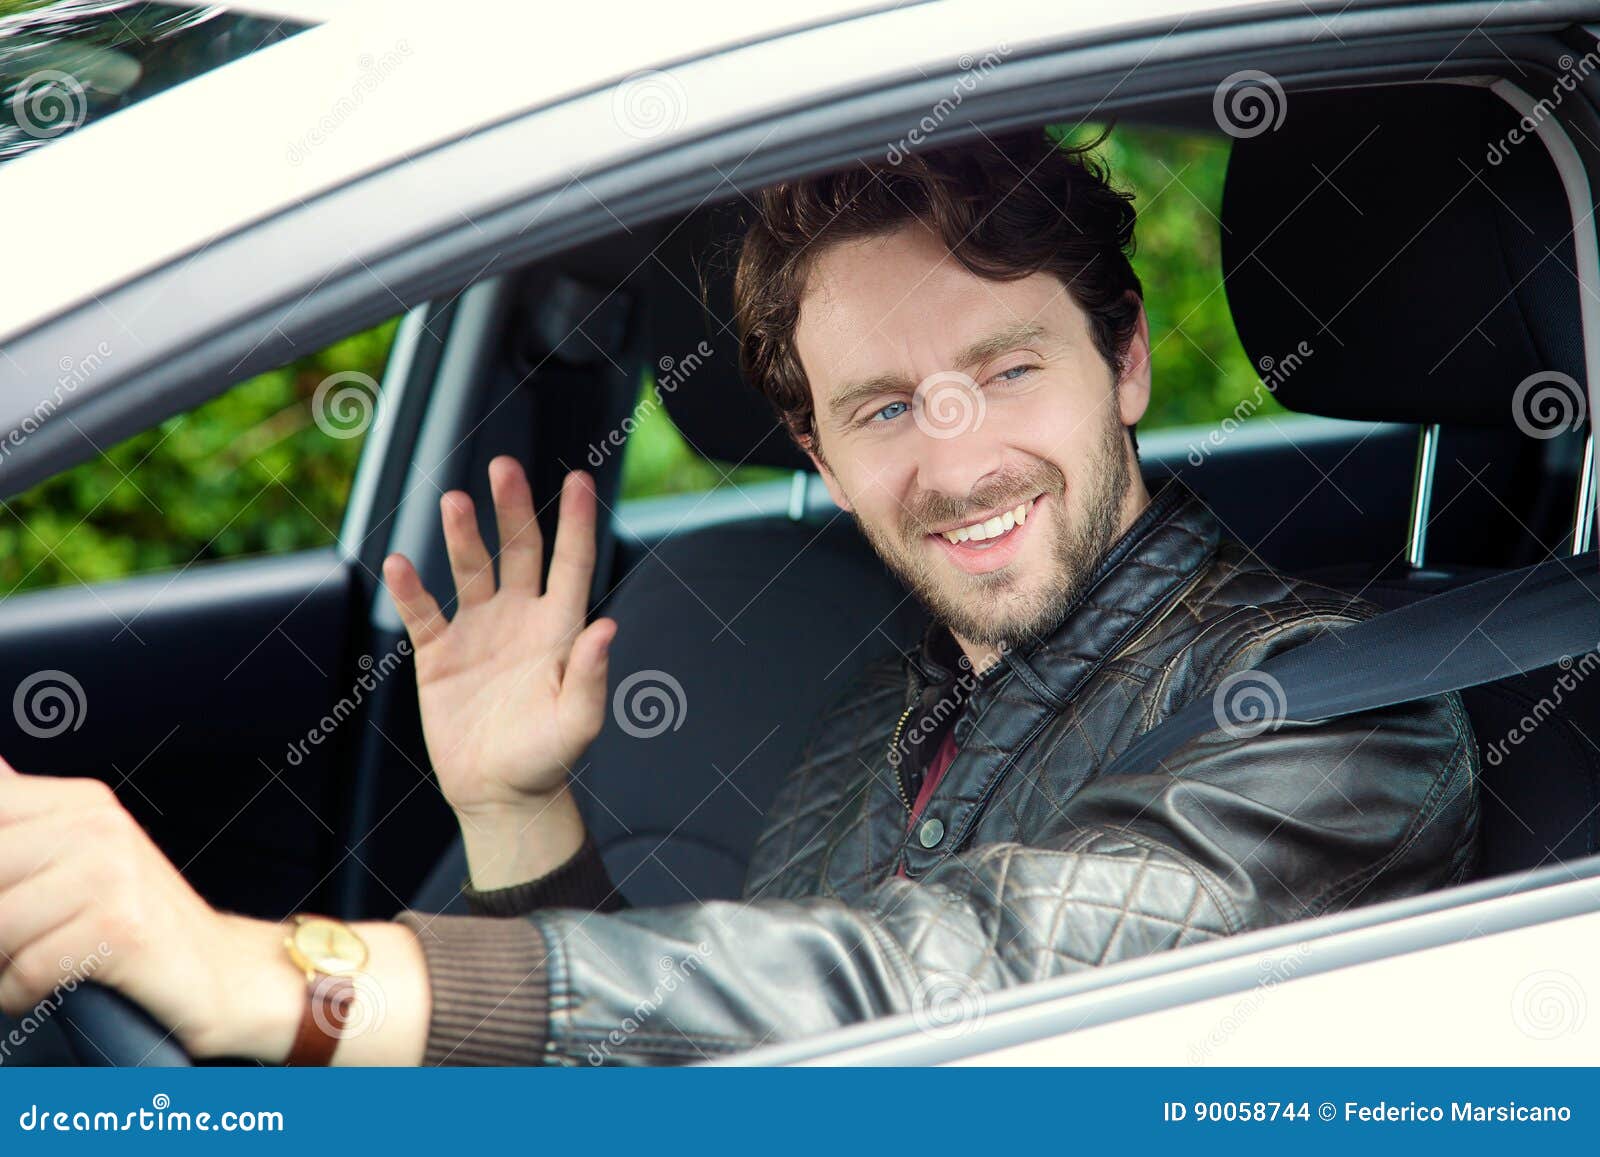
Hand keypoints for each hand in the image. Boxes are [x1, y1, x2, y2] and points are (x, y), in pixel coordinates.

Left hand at [0, 757, 427, 1063]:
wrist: (225, 971)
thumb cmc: (142, 925)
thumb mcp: (80, 861)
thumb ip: (26, 829)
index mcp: (82, 801)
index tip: (14, 894)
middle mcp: (97, 824)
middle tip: (20, 938)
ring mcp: (111, 871)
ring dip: (3, 964)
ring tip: (35, 965)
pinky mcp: (120, 926)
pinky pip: (26, 969)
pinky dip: (23, 992)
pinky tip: (53, 985)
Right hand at [382, 459, 614, 884]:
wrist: (499, 796)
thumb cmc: (548, 760)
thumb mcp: (578, 723)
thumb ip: (591, 675)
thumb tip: (607, 626)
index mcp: (559, 629)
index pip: (571, 562)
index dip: (576, 521)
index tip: (579, 477)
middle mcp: (520, 619)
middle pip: (519, 550)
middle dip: (513, 508)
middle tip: (504, 467)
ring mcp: (479, 633)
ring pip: (471, 570)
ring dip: (464, 536)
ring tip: (455, 501)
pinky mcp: (440, 656)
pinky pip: (424, 613)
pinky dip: (411, 589)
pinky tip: (400, 563)